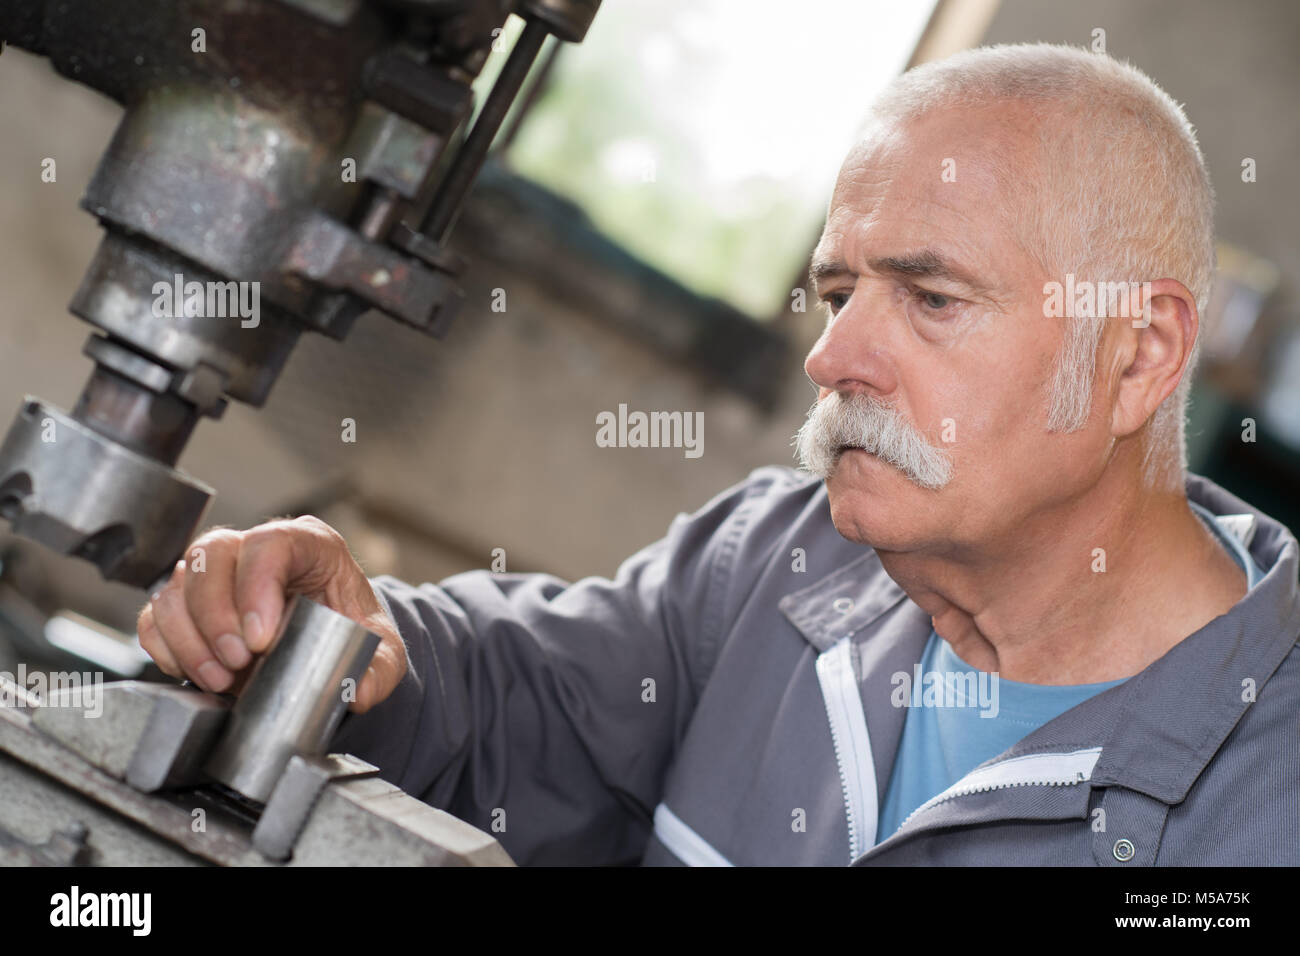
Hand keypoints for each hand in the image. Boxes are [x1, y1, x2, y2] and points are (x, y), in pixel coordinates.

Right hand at [136, 515, 406, 712]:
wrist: (332, 648)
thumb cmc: (355, 634)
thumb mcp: (383, 651)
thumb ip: (378, 672)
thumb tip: (356, 691)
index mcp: (310, 545)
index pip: (271, 543)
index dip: (256, 586)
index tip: (261, 639)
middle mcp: (257, 550)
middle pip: (212, 555)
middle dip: (215, 615)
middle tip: (237, 664)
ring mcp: (220, 573)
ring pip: (178, 584)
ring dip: (190, 637)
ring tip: (220, 679)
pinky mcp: (191, 605)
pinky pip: (158, 615)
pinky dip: (167, 647)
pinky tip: (195, 673)